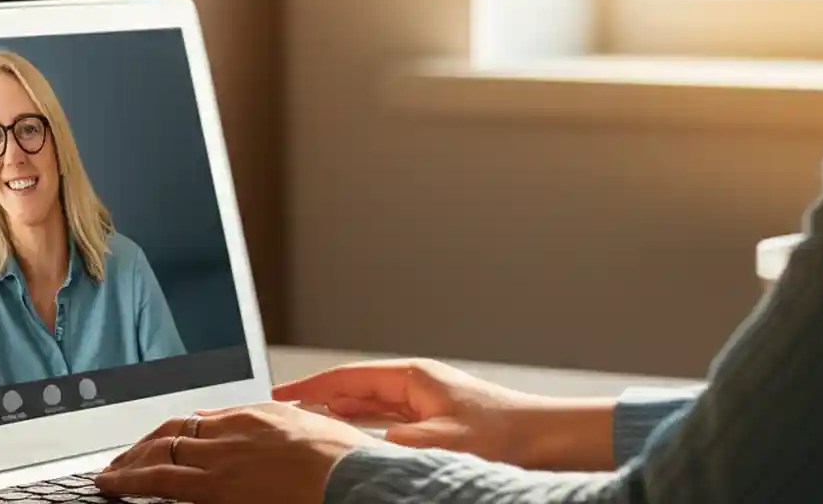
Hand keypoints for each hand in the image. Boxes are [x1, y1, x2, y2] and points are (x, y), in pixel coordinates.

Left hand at [95, 401, 381, 503]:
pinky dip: (131, 480)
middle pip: (174, 431)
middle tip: (122, 458)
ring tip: (110, 474)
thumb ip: (282, 425)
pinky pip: (162, 480)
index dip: (176, 431)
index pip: (203, 420)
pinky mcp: (215, 488)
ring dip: (128, 462)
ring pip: (160, 453)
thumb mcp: (313, 431)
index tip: (163, 440)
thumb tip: (269, 423)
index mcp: (258, 416)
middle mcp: (232, 432)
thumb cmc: (344, 463)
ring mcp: (221, 459)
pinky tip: (114, 485)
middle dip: (144, 444)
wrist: (352, 480)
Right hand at [273, 358, 614, 470]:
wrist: (544, 439)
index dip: (309, 387)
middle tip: (282, 414)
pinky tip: (347, 437)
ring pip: (368, 406)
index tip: (279, 396)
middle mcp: (415, 384)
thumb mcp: (436, 443)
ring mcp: (424, 401)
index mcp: (411, 378)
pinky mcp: (434, 420)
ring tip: (304, 425)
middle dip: (317, 400)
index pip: (347, 378)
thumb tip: (351, 445)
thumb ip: (389, 444)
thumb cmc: (502, 435)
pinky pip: (385, 421)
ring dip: (338, 414)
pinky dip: (362, 426)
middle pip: (353, 389)